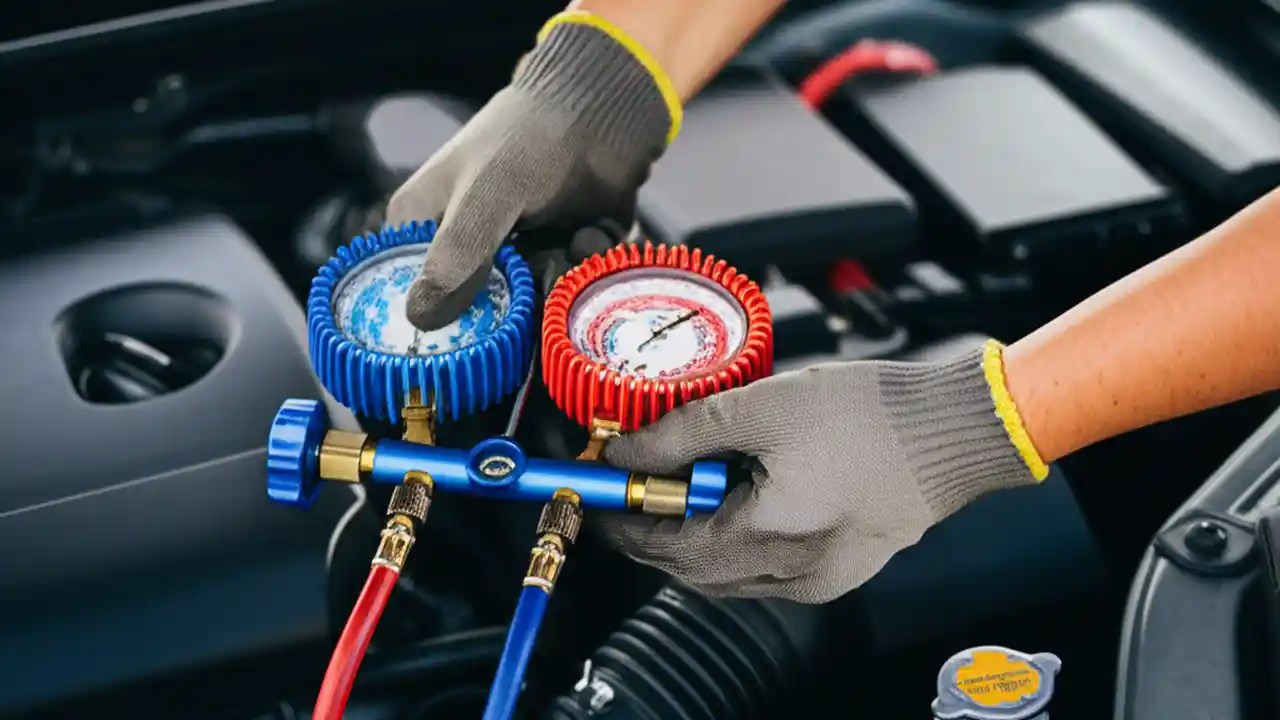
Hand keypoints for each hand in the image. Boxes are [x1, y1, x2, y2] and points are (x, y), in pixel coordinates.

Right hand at [386, 16, 674, 329]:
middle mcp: (466, 242)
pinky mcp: (560, 248)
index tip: (473, 329)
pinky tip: (591, 231)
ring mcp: (516, 246)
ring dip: (558, 278)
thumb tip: (419, 318)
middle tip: (539, 272)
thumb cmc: (528, 140)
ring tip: (569, 247)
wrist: (600, 109)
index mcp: (424, 225)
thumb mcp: (485, 197)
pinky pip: (571, 279)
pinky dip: (584, 260)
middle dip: (517, 300)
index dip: (442, 317)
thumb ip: (458, 255)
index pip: (415, 292)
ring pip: (533, 296)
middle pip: (481, 306)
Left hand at [601, 341, 1046, 602]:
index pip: (665, 549)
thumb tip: (626, 452)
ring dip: (692, 540)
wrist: (956, 429)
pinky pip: (764, 573)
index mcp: (771, 536)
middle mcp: (793, 573)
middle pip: (691, 571)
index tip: (597, 500)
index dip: (622, 525)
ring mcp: (819, 579)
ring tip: (682, 489)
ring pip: (726, 576)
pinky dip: (734, 545)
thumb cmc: (873, 413)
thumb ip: (683, 432)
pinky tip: (734, 503)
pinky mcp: (840, 571)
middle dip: (653, 534)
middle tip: (632, 492)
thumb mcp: (761, 405)